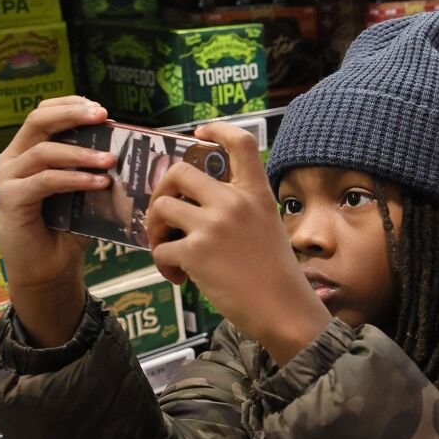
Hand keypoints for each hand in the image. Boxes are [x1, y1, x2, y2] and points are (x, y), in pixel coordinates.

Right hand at [0, 96, 114, 346]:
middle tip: (103, 116)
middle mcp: (13, 159)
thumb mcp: (84, 190)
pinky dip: (74, 179)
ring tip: (111, 160)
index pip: (43, 113)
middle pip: (38, 121)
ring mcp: (8, 178)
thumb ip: (95, 168)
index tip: (100, 109)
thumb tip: (132, 148)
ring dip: (81, 152)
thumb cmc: (67, 228)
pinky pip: (46, 181)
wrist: (48, 268)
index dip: (70, 105)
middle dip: (73, 114)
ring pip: (44, 152)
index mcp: (27, 151)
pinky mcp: (11, 199)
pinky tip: (99, 182)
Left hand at [145, 123, 331, 364]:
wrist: (282, 308)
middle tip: (165, 213)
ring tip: (167, 247)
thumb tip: (195, 204)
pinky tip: (178, 277)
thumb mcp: (267, 225)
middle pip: (179, 172)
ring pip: (160, 208)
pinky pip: (160, 248)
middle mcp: (233, 202)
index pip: (240, 143)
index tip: (199, 134)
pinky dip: (162, 263)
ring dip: (155, 229)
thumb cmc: (276, 274)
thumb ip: (240, 207)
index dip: (217, 130)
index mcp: (255, 193)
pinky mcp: (195, 252)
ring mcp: (213, 226)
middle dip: (161, 191)